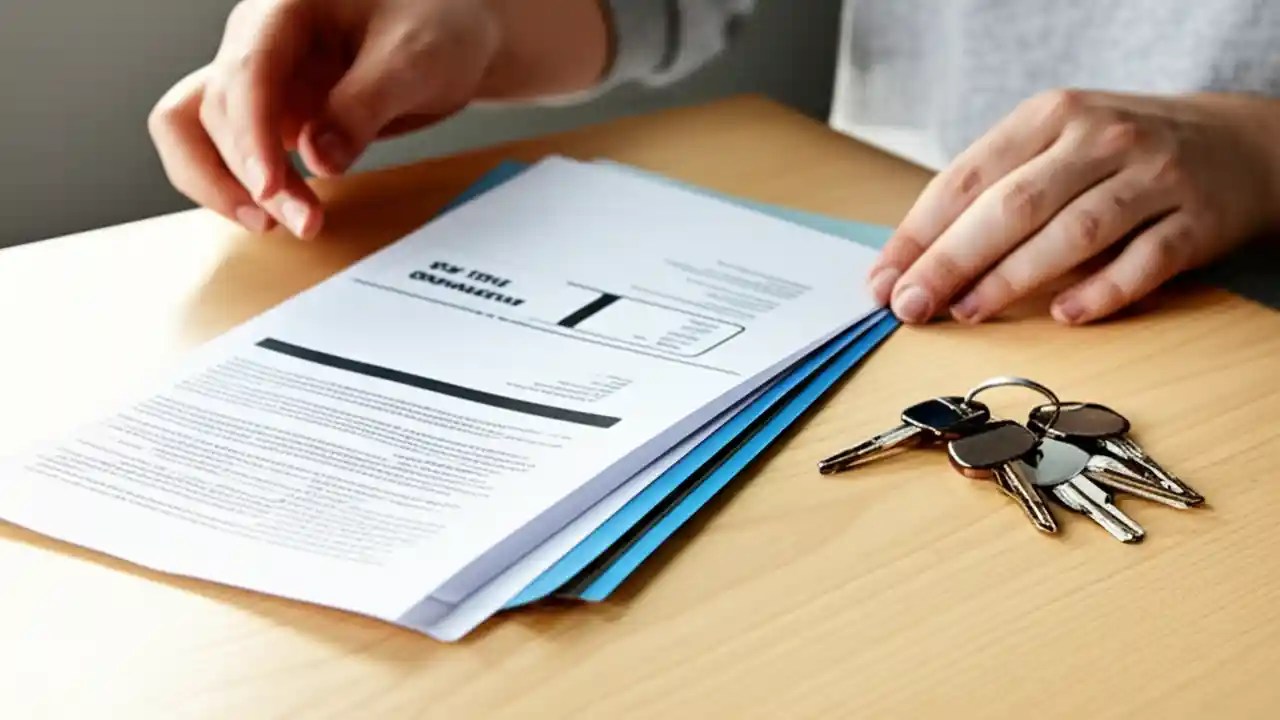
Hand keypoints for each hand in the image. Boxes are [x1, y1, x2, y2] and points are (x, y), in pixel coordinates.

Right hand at [148, 0, 607, 238]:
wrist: (454, 36)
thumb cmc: (437, 25)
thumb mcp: (414, 60)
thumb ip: (363, 106)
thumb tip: (318, 161)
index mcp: (285, 8)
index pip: (247, 72)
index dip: (251, 136)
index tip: (269, 188)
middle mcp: (258, 40)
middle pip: (219, 111)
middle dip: (252, 174)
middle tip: (306, 222)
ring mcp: (261, 80)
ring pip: (201, 133)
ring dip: (229, 185)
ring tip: (284, 224)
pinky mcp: (272, 114)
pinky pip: (229, 151)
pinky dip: (243, 185)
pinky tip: (279, 212)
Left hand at [868, 90, 1279, 324]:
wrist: (1237, 144)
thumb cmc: (1118, 155)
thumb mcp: (1053, 146)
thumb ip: (990, 193)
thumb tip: (911, 262)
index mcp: (1049, 117)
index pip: (967, 178)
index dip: (918, 234)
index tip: (883, 280)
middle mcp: (1099, 139)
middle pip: (1011, 206)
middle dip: (951, 261)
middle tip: (911, 306)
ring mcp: (1152, 177)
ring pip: (1072, 233)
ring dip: (1012, 279)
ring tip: (967, 312)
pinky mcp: (1196, 219)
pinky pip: (1144, 261)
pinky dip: (1102, 291)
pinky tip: (1064, 315)